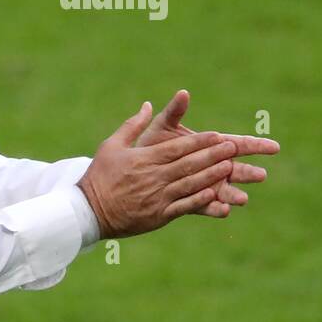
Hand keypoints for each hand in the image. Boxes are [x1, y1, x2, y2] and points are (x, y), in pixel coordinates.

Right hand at [78, 103, 238, 238]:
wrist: (88, 211)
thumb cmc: (99, 176)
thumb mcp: (111, 145)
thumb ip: (132, 125)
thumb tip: (147, 105)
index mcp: (144, 159)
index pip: (177, 148)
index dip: (199, 141)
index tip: (217, 135)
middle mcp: (153, 177)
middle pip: (188, 164)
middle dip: (212, 155)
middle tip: (233, 148)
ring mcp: (157, 197)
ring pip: (190, 184)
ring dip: (211, 176)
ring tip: (230, 167)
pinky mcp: (158, 215)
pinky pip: (183, 207)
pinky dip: (200, 201)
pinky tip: (215, 194)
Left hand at [135, 89, 279, 218]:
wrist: (136, 171)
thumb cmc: (153, 144)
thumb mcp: (164, 126)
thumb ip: (175, 111)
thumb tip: (183, 93)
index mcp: (212, 147)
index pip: (239, 144)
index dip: (257, 146)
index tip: (274, 146)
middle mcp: (214, 168)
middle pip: (237, 170)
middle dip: (249, 173)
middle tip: (262, 175)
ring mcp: (206, 186)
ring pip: (226, 191)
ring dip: (234, 194)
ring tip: (242, 199)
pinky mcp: (194, 201)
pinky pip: (207, 207)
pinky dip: (216, 208)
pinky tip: (224, 211)